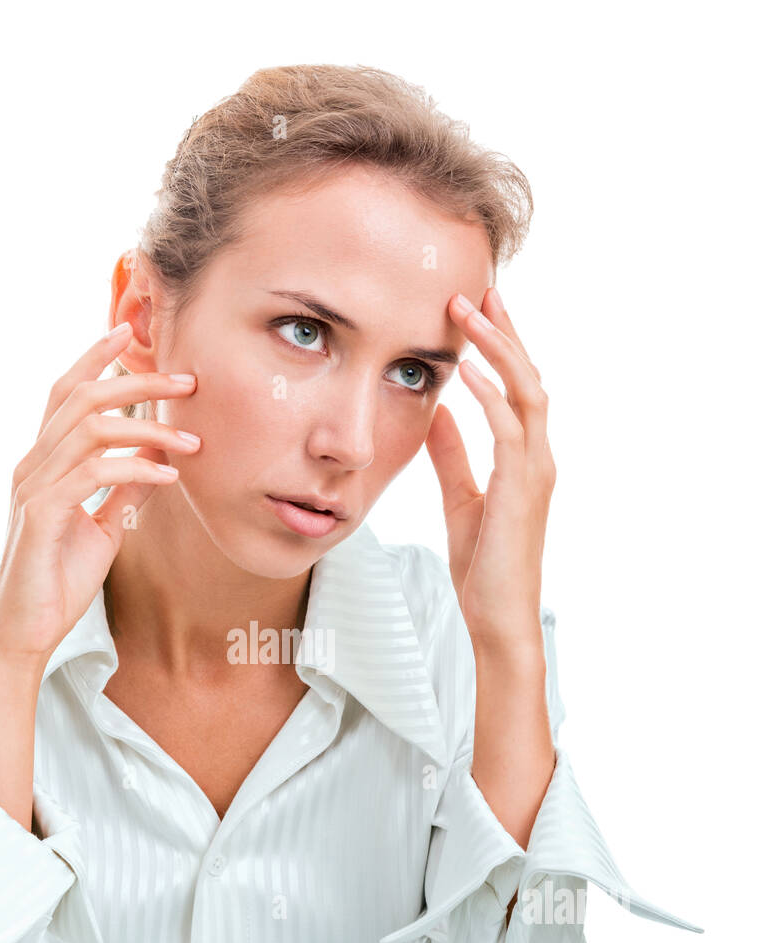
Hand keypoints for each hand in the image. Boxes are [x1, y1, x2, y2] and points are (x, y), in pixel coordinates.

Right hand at [0, 322, 200, 670]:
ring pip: (90, 429)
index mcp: (42, 463)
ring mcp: (33, 486)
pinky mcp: (42, 513)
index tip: (130, 331)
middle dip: (136, 380)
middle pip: (80, 397)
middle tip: (186, 379)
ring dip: (148, 427)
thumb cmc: (59, 581)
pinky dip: (135, 467)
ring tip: (192, 439)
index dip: (95, 358)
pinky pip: (93, 473)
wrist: (25, 631)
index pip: (66, 393)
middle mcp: (31, 464)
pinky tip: (168, 474)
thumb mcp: (104, 528)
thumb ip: (123, 490)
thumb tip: (156, 461)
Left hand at [425, 287, 555, 652]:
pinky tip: (463, 369)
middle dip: (504, 331)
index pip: (518, 387)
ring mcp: (535, 472)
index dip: (500, 346)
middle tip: (475, 289)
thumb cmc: (484, 568)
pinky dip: (487, 394)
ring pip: (527, 391)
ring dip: (497, 348)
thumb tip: (436, 414)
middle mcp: (538, 458)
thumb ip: (452, 456)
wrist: (498, 620)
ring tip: (466, 311)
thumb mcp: (460, 500)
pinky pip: (508, 429)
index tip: (476, 309)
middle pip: (529, 376)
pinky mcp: (521, 490)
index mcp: (525, 459)